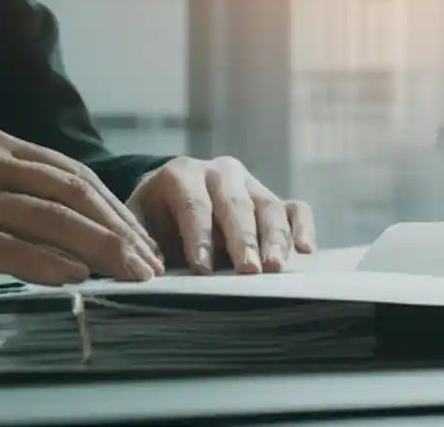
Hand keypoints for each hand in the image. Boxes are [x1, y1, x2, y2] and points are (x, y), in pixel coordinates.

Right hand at [0, 129, 163, 296]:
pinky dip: (45, 262)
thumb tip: (102, 230)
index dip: (116, 209)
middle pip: (68, 193)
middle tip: (147, 263)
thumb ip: (32, 195)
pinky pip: (5, 248)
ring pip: (44, 219)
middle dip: (116, 230)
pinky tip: (74, 276)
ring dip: (94, 249)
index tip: (145, 242)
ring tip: (125, 273)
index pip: (74, 175)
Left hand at [128, 156, 316, 274]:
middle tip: (248, 269)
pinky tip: (307, 250)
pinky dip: (302, 227)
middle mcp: (220, 172)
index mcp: (182, 174)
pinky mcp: (272, 199)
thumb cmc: (153, 217)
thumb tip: (148, 272)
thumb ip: (137, 243)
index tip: (201, 269)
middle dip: (242, 238)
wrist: (170, 198)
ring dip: (274, 238)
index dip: (199, 236)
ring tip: (275, 267)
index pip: (194, 205)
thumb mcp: (136, 223)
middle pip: (235, 204)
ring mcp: (251, 184)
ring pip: (268, 206)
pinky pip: (295, 208)